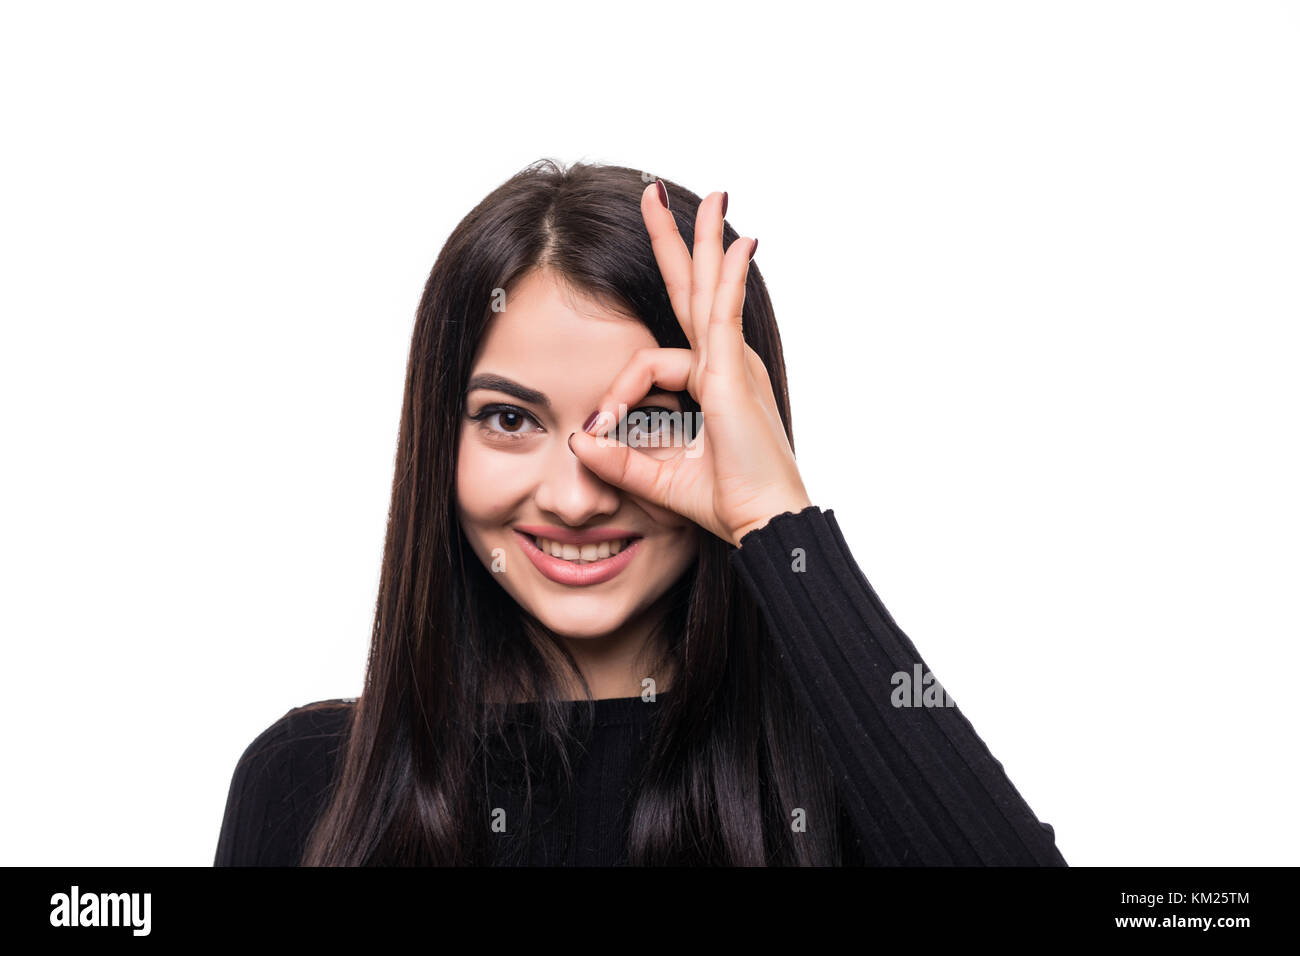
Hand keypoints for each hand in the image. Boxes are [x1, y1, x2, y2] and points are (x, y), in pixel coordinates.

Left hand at [567, 183, 812, 547]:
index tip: (599, 427)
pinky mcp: (734, 373)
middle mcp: (726, 364)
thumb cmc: (726, 504)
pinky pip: (723, 315)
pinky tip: (735, 241)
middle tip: (657, 195)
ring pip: (709, 290)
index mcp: (712, 383)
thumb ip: (617, 458)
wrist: (762, 523)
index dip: (619, 386)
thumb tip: (578, 439)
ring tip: (710, 196)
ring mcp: (733, 364)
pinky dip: (727, 278)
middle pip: (694, 290)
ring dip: (705, 240)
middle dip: (678, 243)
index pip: (657, 353)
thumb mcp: (656, 479)